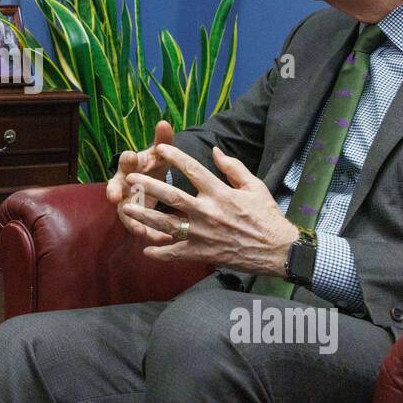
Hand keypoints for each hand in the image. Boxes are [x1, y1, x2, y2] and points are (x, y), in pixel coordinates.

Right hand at [106, 121, 176, 237]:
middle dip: (113, 191)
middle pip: (114, 187)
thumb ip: (163, 141)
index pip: (125, 159)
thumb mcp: (160, 154)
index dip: (127, 158)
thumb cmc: (153, 165)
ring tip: (139, 230)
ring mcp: (125, 201)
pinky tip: (161, 238)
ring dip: (130, 221)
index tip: (130, 155)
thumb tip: (164, 122)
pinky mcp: (133, 217)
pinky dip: (148, 233)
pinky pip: (137, 226)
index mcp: (130, 165)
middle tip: (113, 196)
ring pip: (123, 212)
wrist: (150, 181)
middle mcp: (122, 183)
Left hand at [119, 143, 299, 276]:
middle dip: (148, 186)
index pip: (193, 170)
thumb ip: (233, 167)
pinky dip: (160, 253)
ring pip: (166, 225)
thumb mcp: (254, 186)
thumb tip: (215, 150)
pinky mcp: (202, 253)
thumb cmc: (266, 216)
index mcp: (220, 193)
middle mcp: (207, 212)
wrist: (276, 250)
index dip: (175, 157)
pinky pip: (176, 254)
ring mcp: (202, 234)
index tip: (159, 148)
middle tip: (130, 178)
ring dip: (144, 217)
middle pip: (171, 196)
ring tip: (126, 210)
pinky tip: (146, 250)